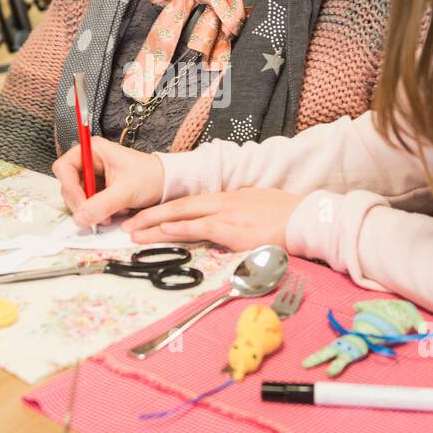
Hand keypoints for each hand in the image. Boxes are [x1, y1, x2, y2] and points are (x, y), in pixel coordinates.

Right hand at [51, 137, 164, 227]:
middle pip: (68, 185)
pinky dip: (97, 213)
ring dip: (89, 211)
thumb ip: (102, 204)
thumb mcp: (126, 191)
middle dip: (80, 204)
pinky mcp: (98, 190)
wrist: (168, 184)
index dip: (69, 187)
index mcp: (93, 150)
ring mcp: (93, 177)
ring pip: (77, 198)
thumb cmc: (151, 177)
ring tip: (110, 216)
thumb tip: (80, 218)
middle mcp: (90, 161)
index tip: (81, 205)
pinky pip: (88, 205)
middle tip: (95, 218)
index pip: (64, 168)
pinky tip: (112, 215)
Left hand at [121, 188, 304, 251]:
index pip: (189, 203)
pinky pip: (201, 227)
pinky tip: (164, 231)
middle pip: (178, 206)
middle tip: (127, 224)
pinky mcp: (233, 228)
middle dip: (150, 215)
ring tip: (133, 233)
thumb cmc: (287, 216)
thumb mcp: (257, 209)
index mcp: (228, 198)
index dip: (164, 209)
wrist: (306, 217)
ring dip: (155, 225)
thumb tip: (228, 224)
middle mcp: (222, 202)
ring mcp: (226, 214)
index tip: (145, 216)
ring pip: (183, 215)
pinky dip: (180, 228)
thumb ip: (239, 215)